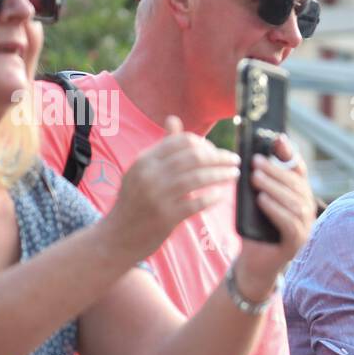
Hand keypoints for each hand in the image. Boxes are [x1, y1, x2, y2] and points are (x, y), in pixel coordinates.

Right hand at [102, 116, 238, 262]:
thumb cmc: (135, 201)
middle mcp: (149, 174)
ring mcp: (157, 196)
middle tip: (235, 160)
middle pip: (194, 157)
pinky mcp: (165, 217)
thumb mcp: (142, 170)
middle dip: (220, 157)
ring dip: (221, 174)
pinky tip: (221, 195)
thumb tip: (174, 119)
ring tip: (235, 174)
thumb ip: (162, 147)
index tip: (216, 152)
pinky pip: (197, 203)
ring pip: (199, 178)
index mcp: (145, 160)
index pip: (182, 141)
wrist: (118, 235)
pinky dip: (212, 197)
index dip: (205, 144)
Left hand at [235, 134, 316, 283]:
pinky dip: (275, 209)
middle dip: (275, 170)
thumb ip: (259, 183)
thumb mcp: (256, 201)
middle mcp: (307, 210)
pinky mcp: (297, 243)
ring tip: (255, 178)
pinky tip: (262, 201)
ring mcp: (305, 227)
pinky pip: (290, 222)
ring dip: (274, 187)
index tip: (277, 140)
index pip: (299, 170)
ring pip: (294, 202)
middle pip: (296, 184)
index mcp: (299, 196)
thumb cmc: (255, 229)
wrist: (254, 263)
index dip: (290, 154)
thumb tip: (250, 157)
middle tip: (255, 161)